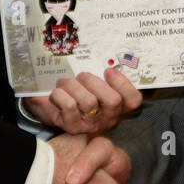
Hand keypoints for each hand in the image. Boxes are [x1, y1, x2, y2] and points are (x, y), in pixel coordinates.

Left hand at [25, 67, 142, 133]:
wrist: (50, 104)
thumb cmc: (75, 88)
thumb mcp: (91, 79)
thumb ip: (102, 70)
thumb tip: (106, 56)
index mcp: (118, 104)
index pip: (134, 100)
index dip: (123, 84)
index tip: (108, 71)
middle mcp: (108, 117)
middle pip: (113, 101)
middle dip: (94, 81)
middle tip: (81, 76)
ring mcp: (91, 124)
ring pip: (89, 102)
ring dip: (72, 86)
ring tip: (64, 83)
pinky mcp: (73, 127)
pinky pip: (69, 106)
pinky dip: (60, 94)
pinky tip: (57, 93)